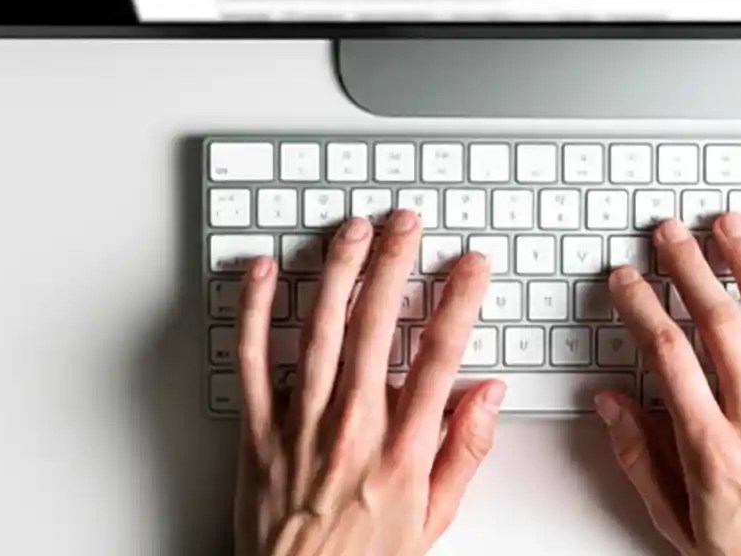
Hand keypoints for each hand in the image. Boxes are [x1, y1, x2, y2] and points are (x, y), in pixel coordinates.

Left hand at [234, 211, 502, 555]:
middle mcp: (353, 427)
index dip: (460, 300)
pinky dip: (254, 310)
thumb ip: (464, 452)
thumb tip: (488, 396)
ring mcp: (300, 424)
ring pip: (319, 329)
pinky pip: (252, 359)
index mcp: (402, 449)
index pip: (438, 355)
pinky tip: (262, 271)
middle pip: (375, 325)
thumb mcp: (434, 518)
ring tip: (353, 229)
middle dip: (395, 263)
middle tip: (406, 222)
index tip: (471, 265)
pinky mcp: (256, 431)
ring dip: (337, 270)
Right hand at [596, 214, 740, 555]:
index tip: (625, 279)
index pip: (667, 356)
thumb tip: (610, 404)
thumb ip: (641, 459)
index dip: (641, 307)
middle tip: (668, 233)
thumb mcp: (675, 522)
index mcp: (710, 448)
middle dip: (689, 268)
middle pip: (717, 325)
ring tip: (729, 226)